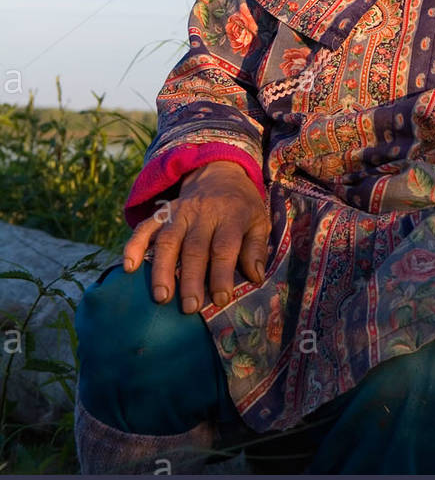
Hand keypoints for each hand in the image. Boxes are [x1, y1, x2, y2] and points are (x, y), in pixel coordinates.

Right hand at [122, 161, 268, 313]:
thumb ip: (256, 248)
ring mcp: (181, 212)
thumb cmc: (241, 206)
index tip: (221, 299)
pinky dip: (135, 245)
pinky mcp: (164, 212)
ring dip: (163, 269)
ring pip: (168, 240)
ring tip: (161, 296)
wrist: (220, 172)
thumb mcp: (259, 221)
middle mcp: (203, 213)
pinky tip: (129, 266)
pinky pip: (146, 226)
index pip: (224, 248)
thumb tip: (256, 277)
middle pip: (194, 248)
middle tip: (189, 308)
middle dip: (190, 279)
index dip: (221, 275)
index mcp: (231, 216)